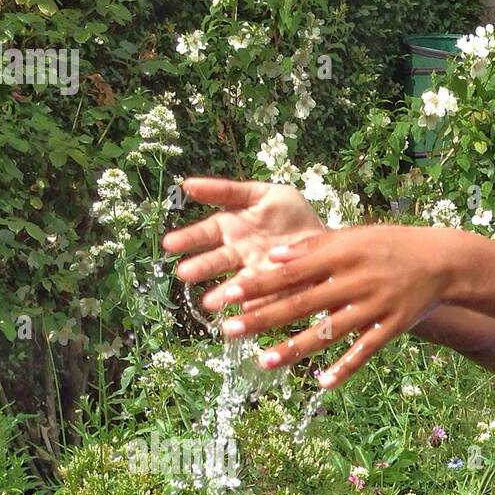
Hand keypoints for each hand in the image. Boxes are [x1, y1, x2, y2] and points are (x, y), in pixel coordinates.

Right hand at [161, 179, 325, 312]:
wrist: (324, 237)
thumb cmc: (290, 213)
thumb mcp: (260, 194)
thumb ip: (226, 191)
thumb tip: (187, 184)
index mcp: (232, 228)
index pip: (206, 233)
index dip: (189, 239)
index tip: (170, 244)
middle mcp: (240, 254)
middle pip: (218, 261)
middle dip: (201, 267)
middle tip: (184, 274)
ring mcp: (258, 274)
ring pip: (238, 284)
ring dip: (224, 293)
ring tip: (210, 303)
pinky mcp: (279, 290)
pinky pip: (266, 297)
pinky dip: (256, 304)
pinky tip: (246, 310)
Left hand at [213, 225, 452, 386]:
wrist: (443, 261)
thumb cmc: (391, 245)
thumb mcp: (353, 237)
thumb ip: (314, 247)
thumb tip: (272, 256)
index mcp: (340, 255)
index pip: (290, 271)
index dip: (259, 284)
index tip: (228, 295)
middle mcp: (353, 281)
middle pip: (301, 303)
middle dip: (263, 318)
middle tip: (229, 332)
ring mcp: (373, 308)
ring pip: (328, 332)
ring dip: (294, 349)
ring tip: (263, 362)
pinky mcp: (391, 328)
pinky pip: (364, 352)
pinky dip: (344, 369)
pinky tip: (321, 384)